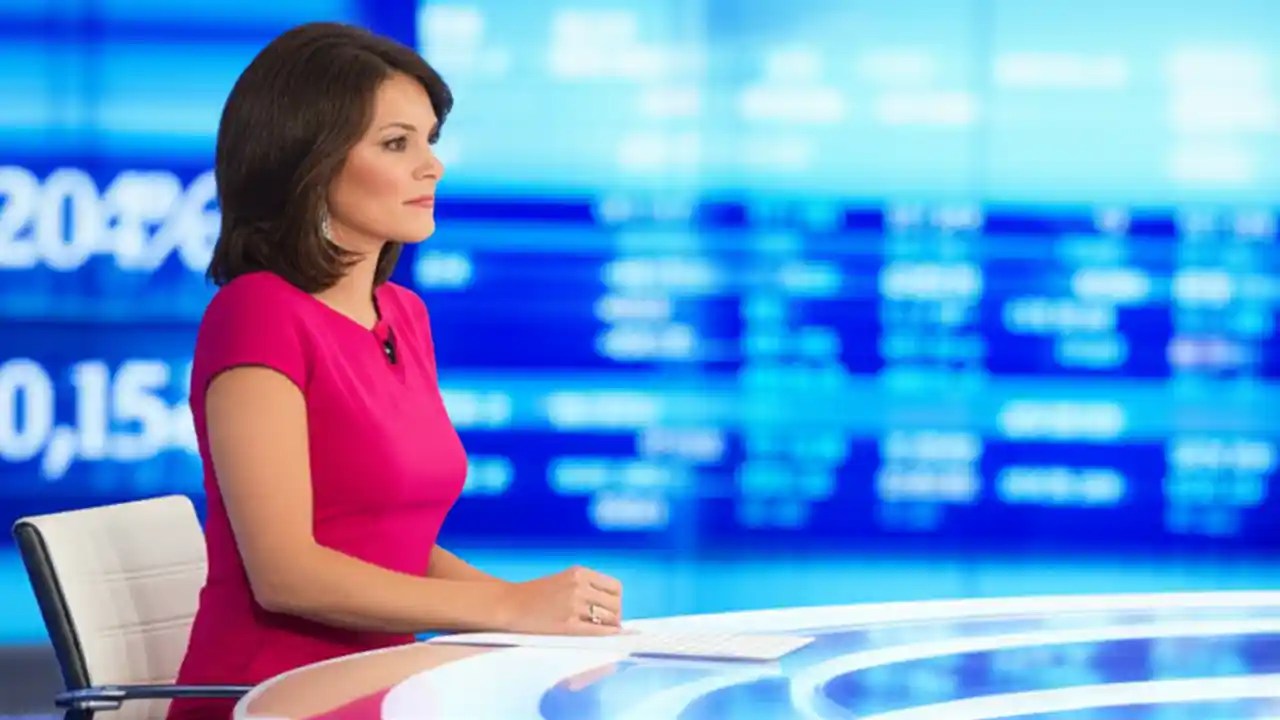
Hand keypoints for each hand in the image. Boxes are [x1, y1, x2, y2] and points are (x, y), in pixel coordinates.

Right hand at [499, 565, 622, 634]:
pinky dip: (604, 635)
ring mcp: (575, 605)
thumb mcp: (564, 580)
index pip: (614, 587)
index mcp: (580, 572)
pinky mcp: (568, 625)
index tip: (610, 608)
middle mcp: (580, 586)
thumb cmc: (534, 594)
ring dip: (610, 626)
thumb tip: (609, 604)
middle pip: (615, 603)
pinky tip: (602, 638)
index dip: (615, 600)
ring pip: (609, 618)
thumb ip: (585, 587)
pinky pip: (597, 631)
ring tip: (603, 631)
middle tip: (608, 624)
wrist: (509, 604)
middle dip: (615, 615)